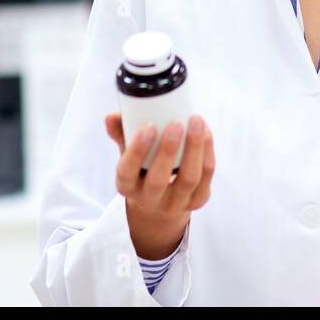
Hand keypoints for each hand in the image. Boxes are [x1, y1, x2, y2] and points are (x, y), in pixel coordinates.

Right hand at [105, 113, 214, 260]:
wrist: (161, 204)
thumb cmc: (142, 170)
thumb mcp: (128, 155)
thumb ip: (122, 134)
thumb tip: (112, 116)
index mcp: (127, 187)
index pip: (127, 172)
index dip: (137, 151)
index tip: (148, 127)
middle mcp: (150, 201)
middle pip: (158, 180)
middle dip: (168, 150)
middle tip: (176, 123)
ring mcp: (175, 204)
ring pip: (188, 179)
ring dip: (195, 148)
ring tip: (196, 122)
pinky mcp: (197, 201)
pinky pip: (206, 177)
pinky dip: (207, 152)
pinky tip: (206, 132)